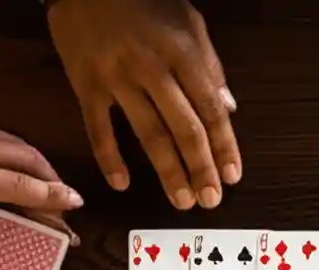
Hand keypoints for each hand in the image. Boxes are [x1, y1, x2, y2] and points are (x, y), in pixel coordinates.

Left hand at [0, 90, 82, 269]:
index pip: (17, 182)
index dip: (50, 196)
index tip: (76, 205)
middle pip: (24, 155)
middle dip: (50, 177)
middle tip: (66, 203)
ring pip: (8, 139)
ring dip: (33, 161)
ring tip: (45, 184)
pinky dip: (10, 150)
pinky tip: (4, 165)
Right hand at [48, 0, 240, 209]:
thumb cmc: (145, 1)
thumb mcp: (189, 22)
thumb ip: (209, 66)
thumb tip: (228, 108)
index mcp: (183, 53)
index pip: (210, 109)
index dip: (224, 145)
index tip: (232, 176)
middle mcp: (153, 69)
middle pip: (183, 128)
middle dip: (200, 168)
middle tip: (210, 200)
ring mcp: (117, 79)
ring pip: (148, 134)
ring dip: (168, 172)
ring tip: (183, 201)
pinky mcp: (86, 85)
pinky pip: (98, 129)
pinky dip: (109, 158)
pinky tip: (122, 184)